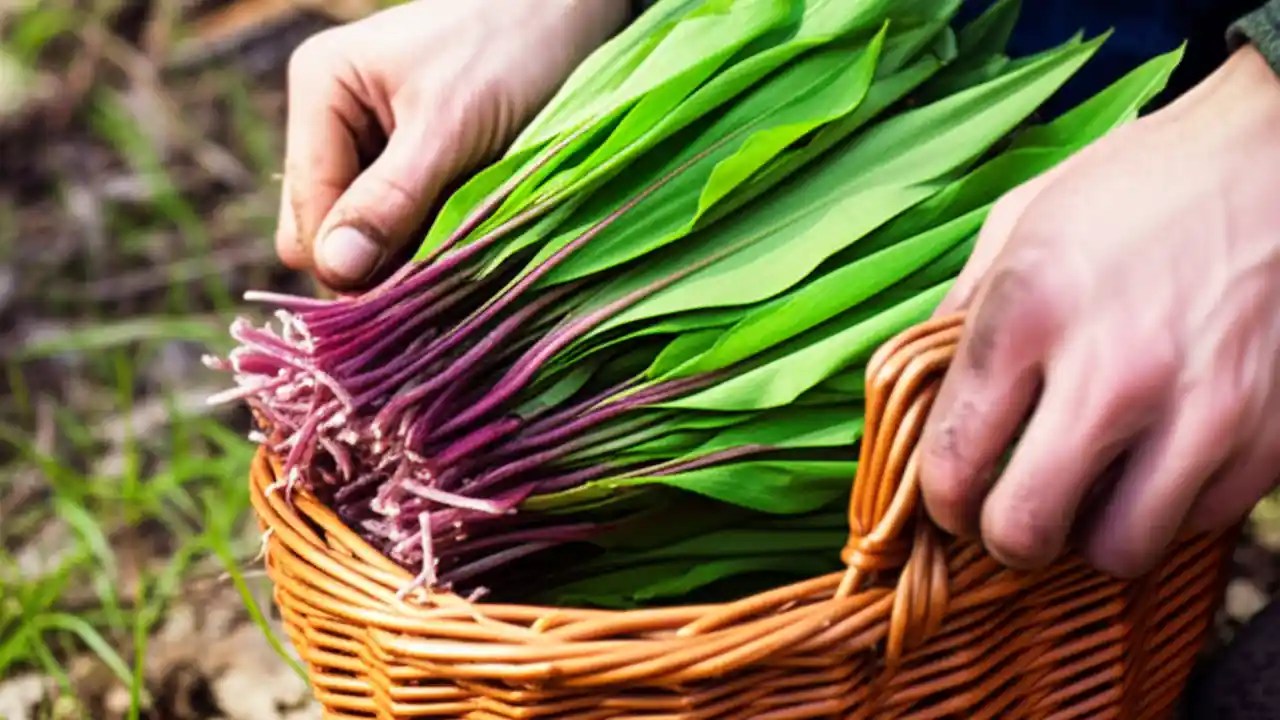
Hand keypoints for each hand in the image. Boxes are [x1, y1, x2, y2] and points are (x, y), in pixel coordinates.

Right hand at [277, 0, 627, 291]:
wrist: (567, 16)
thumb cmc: (510, 50)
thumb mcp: (448, 126)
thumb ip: (391, 199)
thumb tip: (333, 270)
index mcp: (320, 91)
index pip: (305, 215)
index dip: (348, 263)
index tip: (405, 294)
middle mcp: (332, 120)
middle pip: (325, 232)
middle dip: (377, 260)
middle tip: (441, 267)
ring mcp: (370, 146)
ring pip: (366, 238)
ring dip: (410, 253)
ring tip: (464, 239)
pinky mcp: (409, 166)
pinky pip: (402, 227)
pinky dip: (432, 240)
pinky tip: (468, 229)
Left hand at [920, 45, 1279, 577]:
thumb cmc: (1141, 184)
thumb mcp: (1022, 222)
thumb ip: (963, 311)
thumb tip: (920, 387)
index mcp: (1030, 314)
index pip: (952, 463)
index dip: (941, 501)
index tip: (954, 497)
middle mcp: (1112, 372)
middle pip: (1024, 531)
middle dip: (1005, 536)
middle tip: (1013, 509)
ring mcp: (1200, 410)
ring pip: (1117, 550)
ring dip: (1091, 533)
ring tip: (1091, 487)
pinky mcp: (1269, 436)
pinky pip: (1195, 524)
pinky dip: (1167, 509)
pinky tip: (1158, 459)